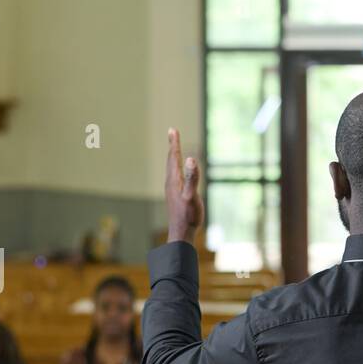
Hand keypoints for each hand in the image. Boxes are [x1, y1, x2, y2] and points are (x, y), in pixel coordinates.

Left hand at [165, 127, 203, 243]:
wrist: (181, 234)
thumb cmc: (188, 216)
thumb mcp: (191, 196)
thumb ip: (191, 178)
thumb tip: (190, 159)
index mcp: (174, 180)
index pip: (174, 157)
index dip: (174, 143)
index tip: (172, 130)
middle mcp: (171, 183)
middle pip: (171, 161)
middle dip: (173, 146)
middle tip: (172, 133)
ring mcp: (173, 190)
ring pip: (172, 169)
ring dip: (174, 157)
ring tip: (175, 150)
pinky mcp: (176, 197)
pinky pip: (176, 177)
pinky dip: (177, 169)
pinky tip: (180, 174)